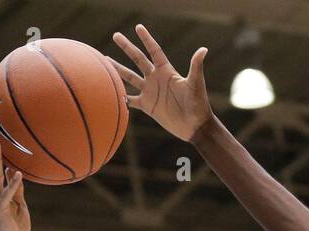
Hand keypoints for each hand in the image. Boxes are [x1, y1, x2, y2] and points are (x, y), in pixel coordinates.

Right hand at [112, 25, 212, 141]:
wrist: (195, 126)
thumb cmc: (198, 104)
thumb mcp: (195, 84)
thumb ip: (196, 66)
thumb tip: (204, 49)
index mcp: (166, 71)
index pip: (154, 51)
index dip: (147, 39)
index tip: (138, 27)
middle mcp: (156, 79)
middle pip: (138, 59)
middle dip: (127, 47)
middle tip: (116, 35)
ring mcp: (150, 92)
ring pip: (130, 77)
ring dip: (118, 69)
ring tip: (105, 59)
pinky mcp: (147, 106)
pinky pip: (130, 100)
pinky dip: (120, 96)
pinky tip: (109, 91)